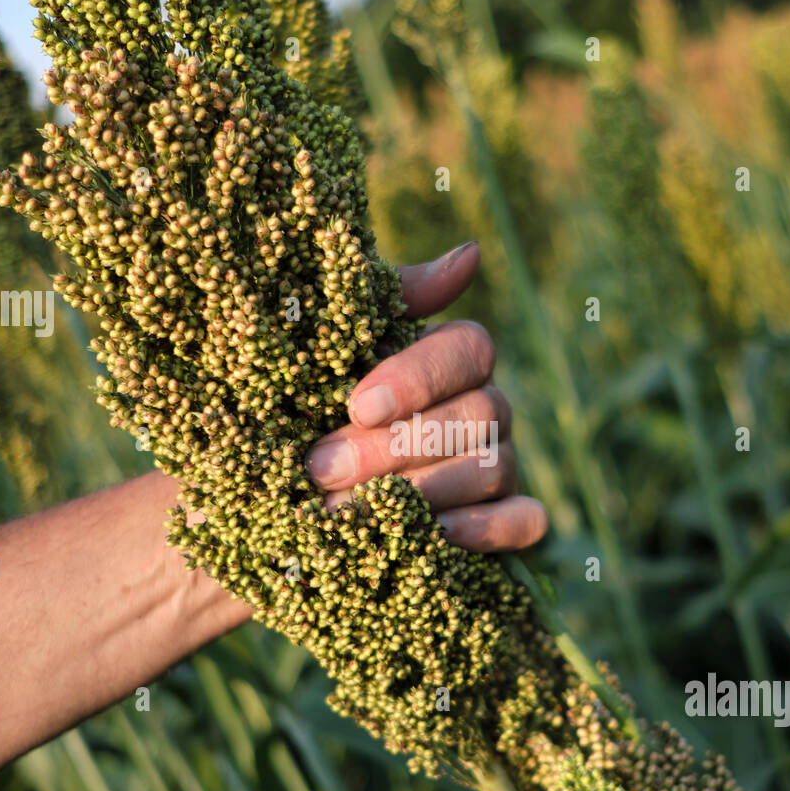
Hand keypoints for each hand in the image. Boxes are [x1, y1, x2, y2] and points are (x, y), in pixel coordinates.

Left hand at [304, 241, 547, 552]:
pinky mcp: (502, 528)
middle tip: (321, 470)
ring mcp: (498, 468)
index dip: (420, 375)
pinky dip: (485, 528)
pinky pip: (525, 521)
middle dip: (397, 445)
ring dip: (422, 492)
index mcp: (444, 362)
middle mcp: (481, 409)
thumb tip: (470, 254)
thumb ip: (384, 303)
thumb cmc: (290, 424)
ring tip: (345, 514)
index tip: (357, 406)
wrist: (264, 514)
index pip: (469, 347)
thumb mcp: (317, 355)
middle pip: (478, 412)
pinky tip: (435, 536)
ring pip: (494, 467)